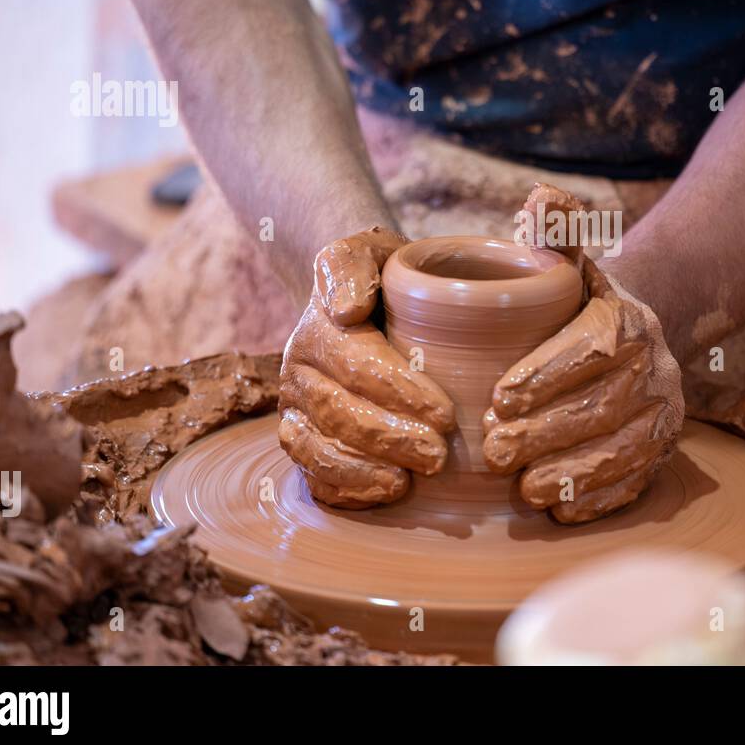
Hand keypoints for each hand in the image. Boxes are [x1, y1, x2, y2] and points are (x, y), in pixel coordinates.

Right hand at [278, 228, 454, 507]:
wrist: (359, 298)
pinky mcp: (305, 440)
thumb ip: (351, 266)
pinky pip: (313, 474)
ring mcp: (297, 411)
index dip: (401, 393)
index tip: (447, 413)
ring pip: (317, 450)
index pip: (358, 366)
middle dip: (390, 440)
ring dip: (361, 472)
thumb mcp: (369, 250)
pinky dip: (343, 490)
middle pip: (339, 414)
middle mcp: (298, 374)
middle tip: (439, 456)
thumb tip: (345, 309)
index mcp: (317, 330)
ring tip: (406, 482)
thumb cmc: (380, 276)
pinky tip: (382, 494)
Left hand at [481, 185, 683, 522]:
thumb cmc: (576, 302)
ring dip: (573, 472)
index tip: (499, 396)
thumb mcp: (566, 260)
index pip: (591, 349)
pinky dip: (601, 499)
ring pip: (623, 449)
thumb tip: (542, 198)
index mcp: (627, 322)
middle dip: (547, 432)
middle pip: (604, 407)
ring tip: (523, 488)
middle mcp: (657, 369)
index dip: (546, 376)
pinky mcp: (662, 453)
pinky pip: (638, 480)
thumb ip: (553, 230)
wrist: (631, 336)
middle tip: (494, 450)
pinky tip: (561, 510)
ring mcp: (664, 415)